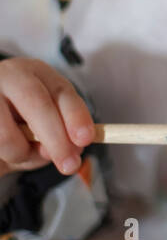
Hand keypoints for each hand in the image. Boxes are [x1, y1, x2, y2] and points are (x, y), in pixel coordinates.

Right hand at [0, 58, 94, 176]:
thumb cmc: (18, 121)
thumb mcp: (43, 125)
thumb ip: (58, 137)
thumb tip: (65, 153)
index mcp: (36, 73)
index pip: (60, 91)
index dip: (75, 116)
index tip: (85, 140)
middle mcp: (10, 75)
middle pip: (37, 103)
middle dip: (56, 138)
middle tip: (68, 166)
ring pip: (6, 134)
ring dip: (19, 153)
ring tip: (18, 153)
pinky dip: (2, 156)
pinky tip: (2, 150)